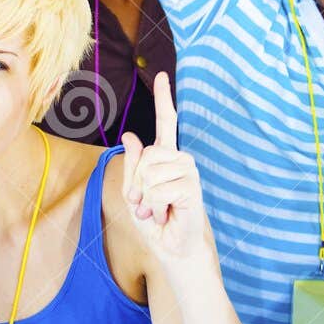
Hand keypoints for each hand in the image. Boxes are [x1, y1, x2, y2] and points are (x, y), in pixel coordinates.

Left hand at [121, 72, 208, 259]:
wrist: (171, 247)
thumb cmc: (153, 220)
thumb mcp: (133, 193)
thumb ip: (131, 166)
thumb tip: (131, 135)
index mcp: (164, 157)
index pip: (166, 123)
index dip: (163, 99)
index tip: (162, 75)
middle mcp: (178, 159)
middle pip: (146, 155)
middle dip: (136, 184)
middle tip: (144, 204)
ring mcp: (187, 171)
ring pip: (150, 172)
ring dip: (145, 198)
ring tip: (156, 209)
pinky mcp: (192, 186)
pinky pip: (159, 189)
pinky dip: (154, 207)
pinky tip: (165, 214)